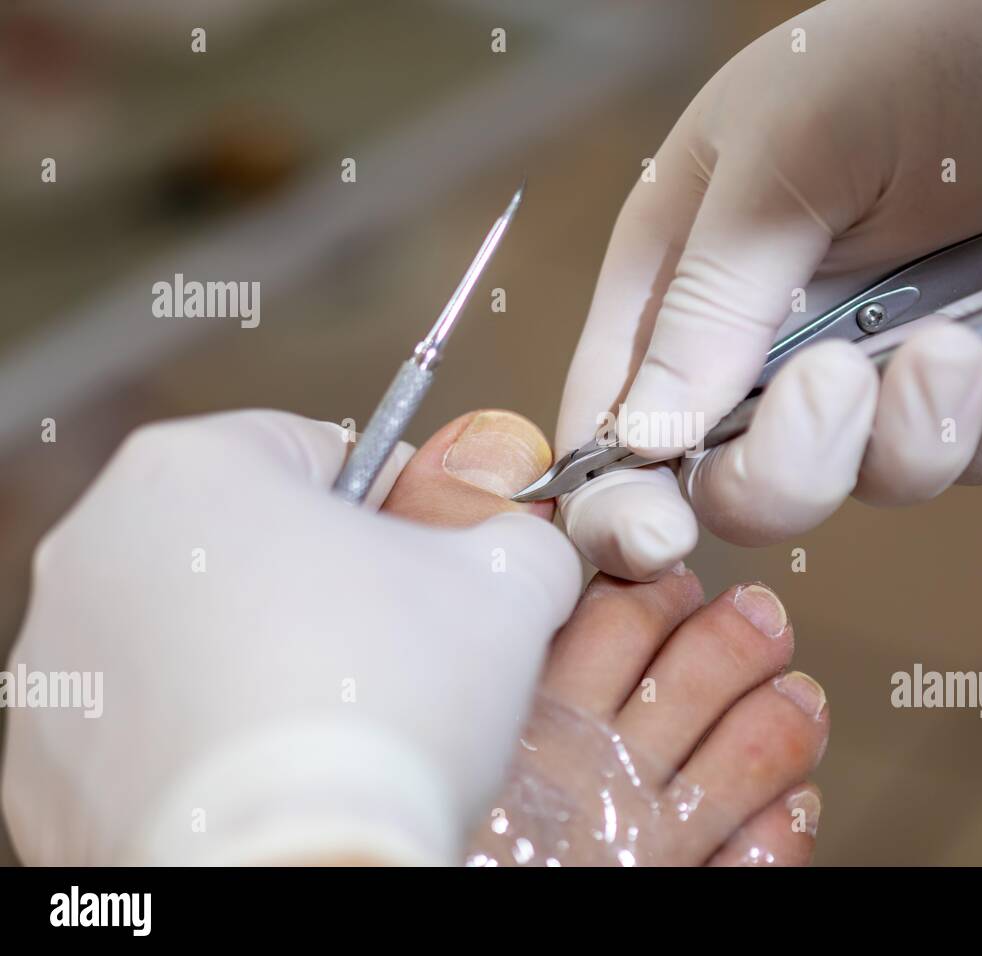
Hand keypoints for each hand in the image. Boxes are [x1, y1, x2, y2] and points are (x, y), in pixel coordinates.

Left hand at [2, 410, 579, 864]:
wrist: (293, 870)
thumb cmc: (384, 709)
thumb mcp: (505, 588)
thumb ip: (519, 536)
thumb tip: (519, 546)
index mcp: (193, 469)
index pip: (322, 450)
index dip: (396, 506)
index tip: (427, 565)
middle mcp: (97, 546)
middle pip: (252, 540)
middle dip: (326, 584)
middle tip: (392, 650)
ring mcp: (60, 659)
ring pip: (198, 629)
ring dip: (264, 655)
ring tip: (335, 718)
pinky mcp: (48, 758)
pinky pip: (155, 719)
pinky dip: (211, 733)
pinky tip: (272, 769)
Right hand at [557, 0, 981, 579]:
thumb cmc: (905, 57)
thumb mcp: (785, 152)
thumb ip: (714, 297)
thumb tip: (647, 438)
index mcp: (681, 286)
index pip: (614, 421)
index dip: (616, 497)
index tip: (652, 536)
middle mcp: (764, 350)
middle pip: (737, 490)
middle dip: (790, 462)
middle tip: (835, 374)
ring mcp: (869, 378)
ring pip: (865, 487)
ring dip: (914, 428)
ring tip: (954, 337)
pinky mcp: (965, 388)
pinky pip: (973, 460)